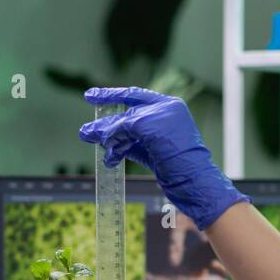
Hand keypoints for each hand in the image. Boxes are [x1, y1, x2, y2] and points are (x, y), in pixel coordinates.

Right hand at [78, 87, 247, 230]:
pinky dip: (118, 153)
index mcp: (166, 106)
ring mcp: (159, 139)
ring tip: (96, 148)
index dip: (110, 96)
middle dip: (106, 125)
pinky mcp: (155, 156)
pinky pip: (131, 150)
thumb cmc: (179, 151)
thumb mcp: (148, 129)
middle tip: (86, 132)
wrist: (194, 183)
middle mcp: (162, 120)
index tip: (90, 96)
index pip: (133, 96)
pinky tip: (110, 158)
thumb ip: (124, 124)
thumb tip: (104, 131)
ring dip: (111, 142)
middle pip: (126, 118)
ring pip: (127, 135)